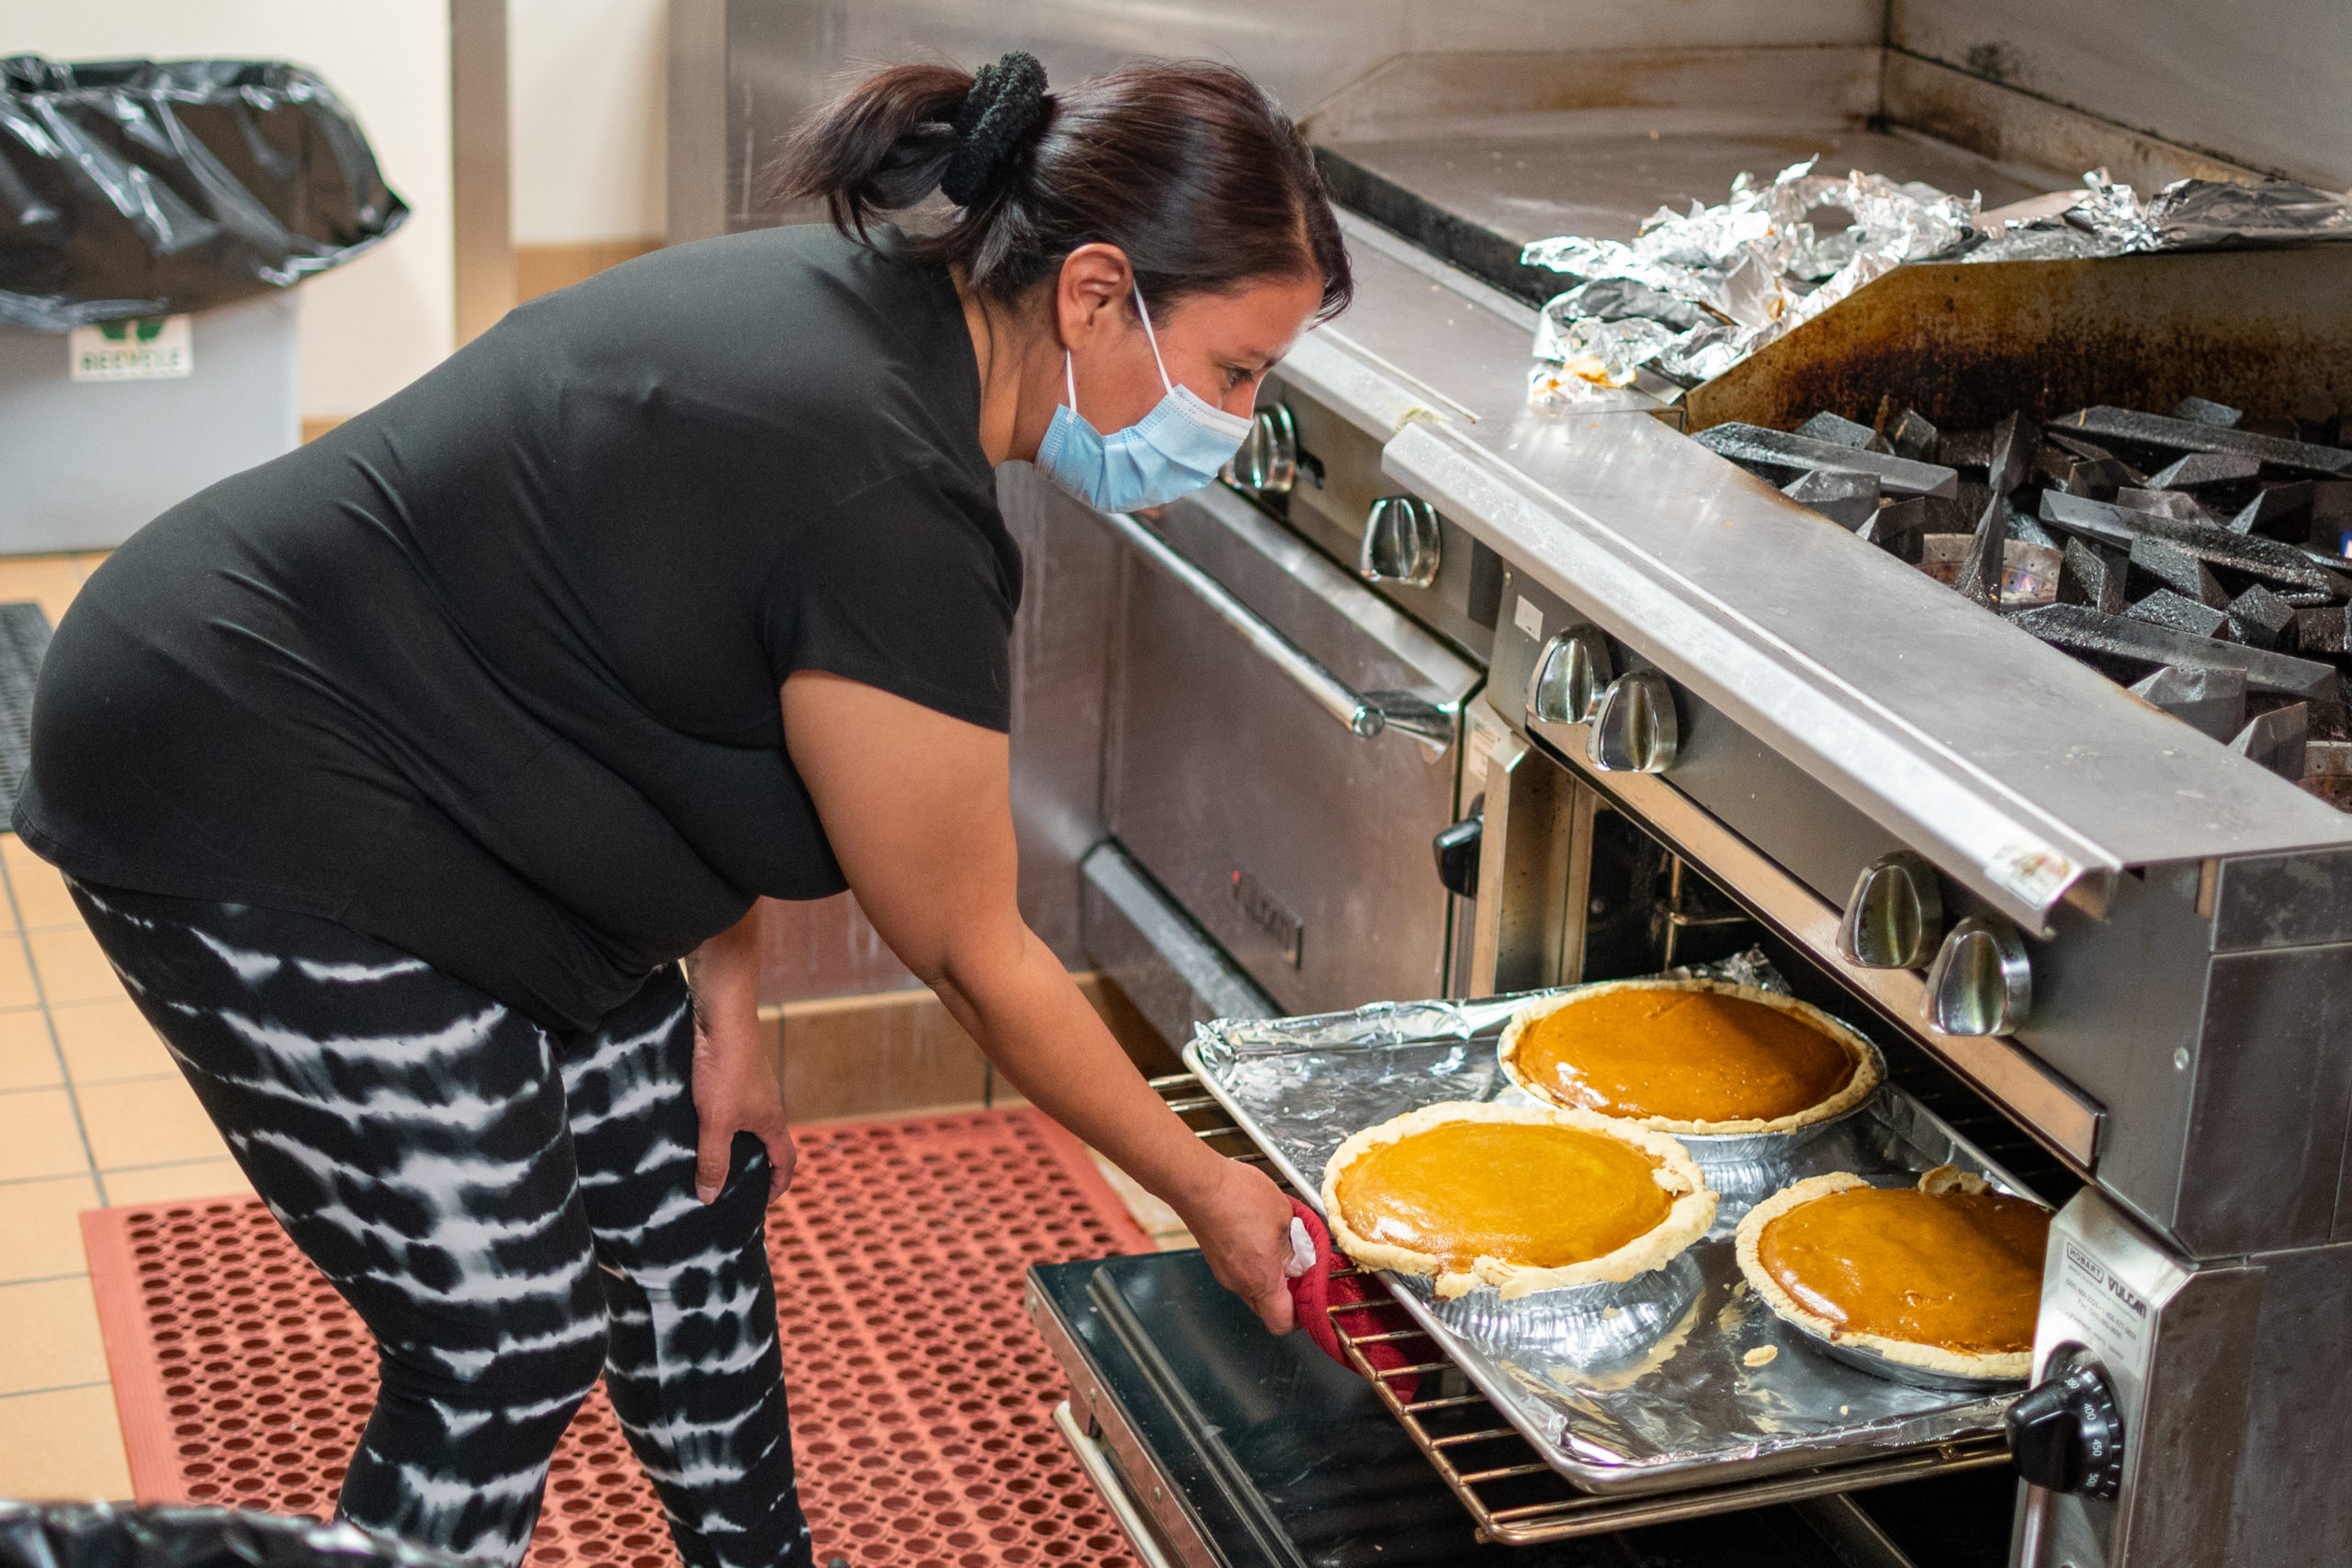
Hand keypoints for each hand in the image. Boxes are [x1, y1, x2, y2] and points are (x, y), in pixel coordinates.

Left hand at [687, 985, 796, 1203]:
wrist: (721, 1017)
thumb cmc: (724, 1068)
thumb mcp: (715, 1122)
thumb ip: (713, 1159)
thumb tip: (709, 1196)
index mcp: (772, 1121)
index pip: (786, 1162)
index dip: (777, 1186)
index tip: (761, 1202)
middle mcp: (768, 1104)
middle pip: (769, 1143)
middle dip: (754, 1166)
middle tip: (730, 1183)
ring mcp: (753, 1087)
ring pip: (749, 1123)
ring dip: (735, 1141)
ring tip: (707, 1155)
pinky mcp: (735, 1073)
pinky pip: (734, 1104)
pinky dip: (722, 1120)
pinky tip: (695, 1121)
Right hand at [1179, 1159, 1297, 1334]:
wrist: (1197, 1183)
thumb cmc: (1236, 1195)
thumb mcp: (1284, 1216)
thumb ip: (1296, 1244)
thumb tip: (1300, 1257)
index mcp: (1261, 1279)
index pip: (1282, 1322)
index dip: (1301, 1315)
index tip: (1311, 1295)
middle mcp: (1239, 1283)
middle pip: (1268, 1309)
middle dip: (1288, 1295)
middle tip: (1301, 1270)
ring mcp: (1224, 1272)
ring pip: (1254, 1289)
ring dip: (1271, 1276)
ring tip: (1282, 1247)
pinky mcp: (1216, 1258)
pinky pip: (1241, 1272)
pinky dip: (1255, 1263)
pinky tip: (1261, 1236)